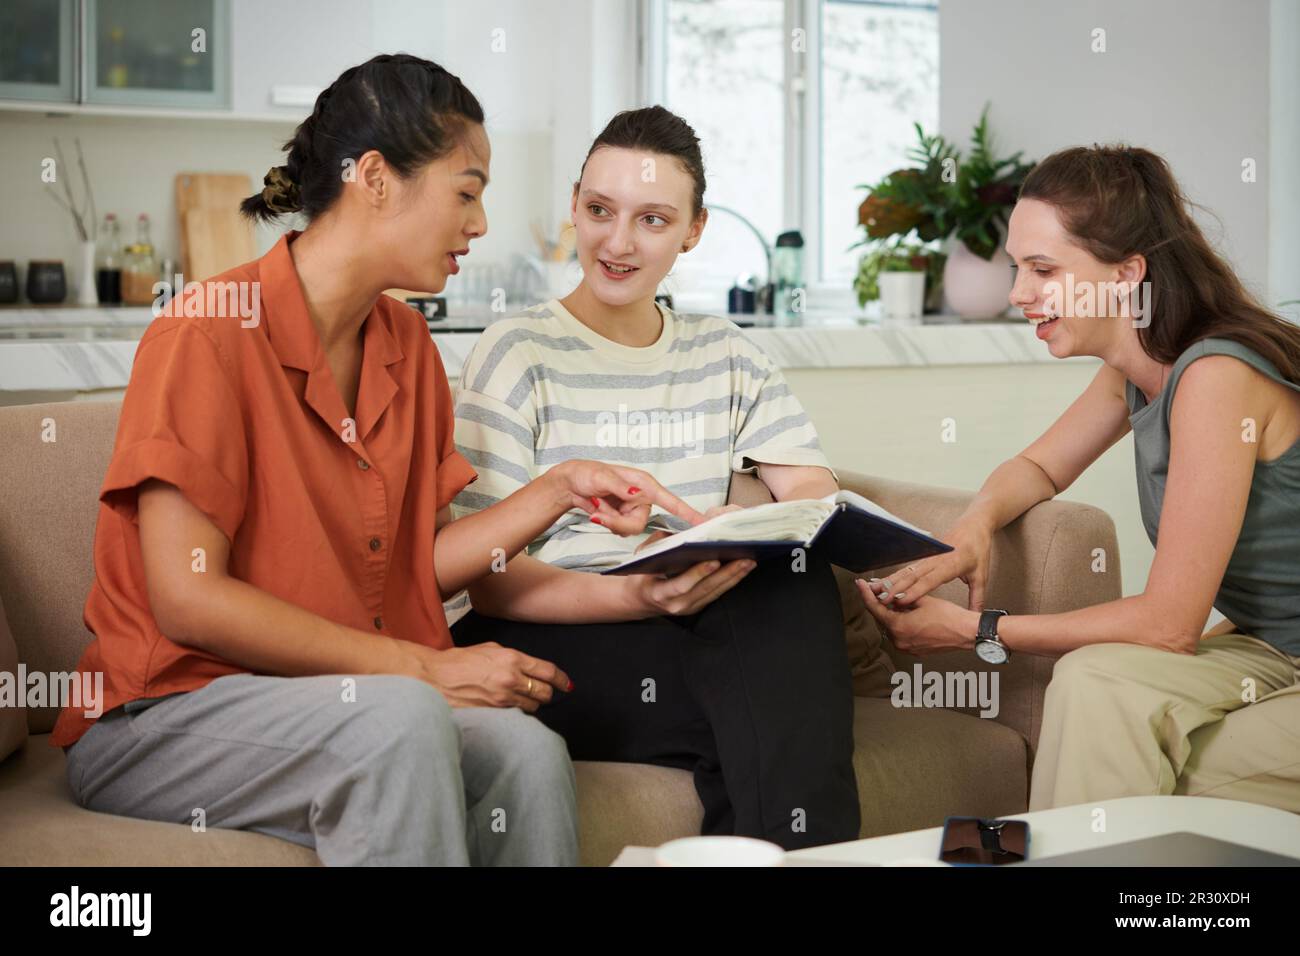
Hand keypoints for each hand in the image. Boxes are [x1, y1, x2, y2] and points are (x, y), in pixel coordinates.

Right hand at [390, 640, 571, 712]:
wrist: (434, 678)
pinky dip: (516, 714)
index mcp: (511, 658)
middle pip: (544, 693)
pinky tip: (507, 708)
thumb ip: (514, 659)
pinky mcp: (492, 714)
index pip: (548, 671)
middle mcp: (510, 679)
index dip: (561, 679)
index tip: (566, 684)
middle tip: (541, 692)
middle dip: (546, 693)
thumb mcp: (491, 649)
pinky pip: (515, 716)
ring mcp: (501, 699)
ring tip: (519, 699)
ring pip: (531, 707)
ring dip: (530, 705)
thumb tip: (531, 667)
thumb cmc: (459, 661)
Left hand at [549, 460, 705, 535]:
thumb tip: (636, 495)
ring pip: (629, 530)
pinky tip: (598, 511)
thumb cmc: (585, 473)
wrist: (569, 484)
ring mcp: (632, 509)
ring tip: (597, 507)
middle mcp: (641, 497)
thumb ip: (620, 487)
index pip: (670, 500)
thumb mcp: (600, 477)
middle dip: (617, 522)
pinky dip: (606, 523)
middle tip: (599, 512)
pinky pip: (619, 531)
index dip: (688, 513)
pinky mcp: (622, 518)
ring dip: (610, 522)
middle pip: (640, 524)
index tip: (705, 523)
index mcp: (643, 484)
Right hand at [626, 504, 753, 615]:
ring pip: (715, 593)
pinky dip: (730, 581)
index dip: (698, 574)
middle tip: (743, 558)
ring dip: (734, 577)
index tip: (714, 560)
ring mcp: (688, 608)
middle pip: (705, 589)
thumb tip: (685, 531)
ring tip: (749, 562)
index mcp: (659, 592)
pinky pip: (716, 594)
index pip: (681, 585)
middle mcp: (675, 604)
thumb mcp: (642, 557)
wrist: (639, 599)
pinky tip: (742, 569)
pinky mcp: (698, 607)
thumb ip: (661, 543)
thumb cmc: (641, 575)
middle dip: (726, 573)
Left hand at [855, 578, 979, 655]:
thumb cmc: (949, 616)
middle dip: (880, 604)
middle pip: (882, 618)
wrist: (966, 633)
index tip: (860, 585)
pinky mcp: (914, 650)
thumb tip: (889, 594)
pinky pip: (902, 635)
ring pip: (892, 627)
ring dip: (891, 614)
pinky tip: (906, 614)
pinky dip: (901, 624)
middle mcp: (899, 640)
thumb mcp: (922, 600)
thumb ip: (901, 597)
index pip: (875, 608)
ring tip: (896, 600)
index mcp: (898, 627)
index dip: (865, 594)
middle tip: (877, 589)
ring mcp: (906, 647)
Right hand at [877, 520, 992, 610]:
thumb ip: (977, 597)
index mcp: (951, 564)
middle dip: (894, 588)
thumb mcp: (981, 575)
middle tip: (879, 599)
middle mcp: (935, 560)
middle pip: (911, 575)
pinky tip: (882, 583)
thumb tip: (975, 616)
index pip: (930, 580)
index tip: (901, 601)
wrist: (974, 525)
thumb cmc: (978, 548)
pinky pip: (906, 568)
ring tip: (873, 590)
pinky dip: (893, 576)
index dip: (914, 591)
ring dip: (889, 581)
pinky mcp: (924, 556)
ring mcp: (928, 557)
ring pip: (905, 571)